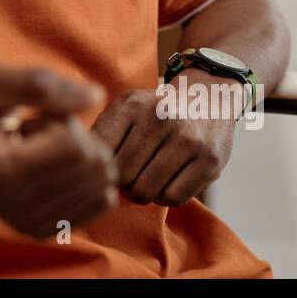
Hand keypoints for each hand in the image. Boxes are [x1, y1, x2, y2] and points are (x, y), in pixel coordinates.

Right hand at [0, 65, 118, 238]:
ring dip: (76, 157)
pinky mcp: (40, 229)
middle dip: (73, 135)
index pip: (75, 146)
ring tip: (36, 147)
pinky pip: (99, 202)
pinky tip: (47, 166)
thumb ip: (38, 83)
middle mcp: (16, 209)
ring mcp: (29, 224)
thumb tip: (97, 95)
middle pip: (94, 165)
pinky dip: (81, 178)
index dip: (60, 116)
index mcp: (0, 174)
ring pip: (101, 185)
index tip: (30, 114)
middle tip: (34, 129)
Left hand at [90, 73, 238, 206]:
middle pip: (124, 177)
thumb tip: (86, 173)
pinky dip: (166, 197)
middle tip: (132, 177)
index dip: (103, 167)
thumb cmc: (156, 113)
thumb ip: (101, 135)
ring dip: (144, 193)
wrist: (208, 99)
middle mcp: (161, 117)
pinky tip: (168, 181)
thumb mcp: (126, 109)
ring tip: (149, 178)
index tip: (111, 166)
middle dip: (124, 184)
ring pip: (147, 192)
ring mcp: (188, 139)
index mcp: (132, 104)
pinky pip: (174, 198)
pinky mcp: (210, 161)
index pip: (102, 155)